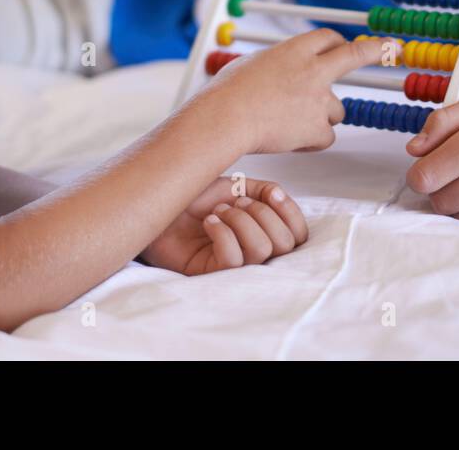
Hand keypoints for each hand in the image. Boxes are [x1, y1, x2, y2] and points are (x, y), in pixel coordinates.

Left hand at [139, 176, 308, 273]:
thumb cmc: (196, 197)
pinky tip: (209, 222)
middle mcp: (253, 250)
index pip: (298, 235)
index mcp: (264, 230)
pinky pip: (234, 260)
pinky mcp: (213, 273)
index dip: (292, 214)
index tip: (272, 193)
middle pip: (285, 244)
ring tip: (219, 212)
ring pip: (261, 250)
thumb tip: (279, 196)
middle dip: (263, 214)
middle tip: (237, 202)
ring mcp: (234, 264)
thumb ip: (265, 190)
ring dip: (241, 221)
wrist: (160, 203)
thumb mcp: (236, 186)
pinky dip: (223, 233)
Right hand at [187, 28, 400, 154]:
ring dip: (320, 117)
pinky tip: (288, 138)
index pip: (328, 38)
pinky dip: (310, 140)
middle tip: (393, 49)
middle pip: (355, 55)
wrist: (225, 118)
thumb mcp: (252, 63)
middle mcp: (313, 70)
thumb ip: (277, 64)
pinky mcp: (319, 128)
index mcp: (294, 49)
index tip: (346, 45)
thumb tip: (282, 68)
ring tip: (287, 122)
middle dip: (377, 50)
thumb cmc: (228, 93)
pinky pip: (325, 136)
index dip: (338, 44)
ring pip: (336, 110)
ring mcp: (319, 99)